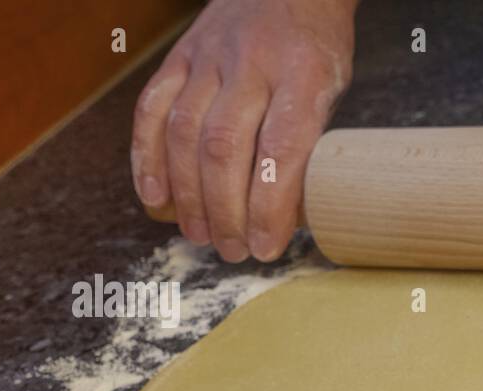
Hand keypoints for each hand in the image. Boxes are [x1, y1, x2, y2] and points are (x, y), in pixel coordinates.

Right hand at [130, 0, 356, 261]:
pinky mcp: (179, 56)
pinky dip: (147, 158)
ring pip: (185, 133)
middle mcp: (251, 63)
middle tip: (233, 251)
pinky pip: (152, 109)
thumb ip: (311, 144)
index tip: (267, 247)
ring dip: (188, 195)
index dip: (270, 206)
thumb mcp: (334, 89)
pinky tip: (155, 198)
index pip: (281, 149)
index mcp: (303, 73)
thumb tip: (288, 218)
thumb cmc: (317, 48)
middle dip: (226, 211)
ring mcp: (209, 57)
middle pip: (224, 147)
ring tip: (200, 236)